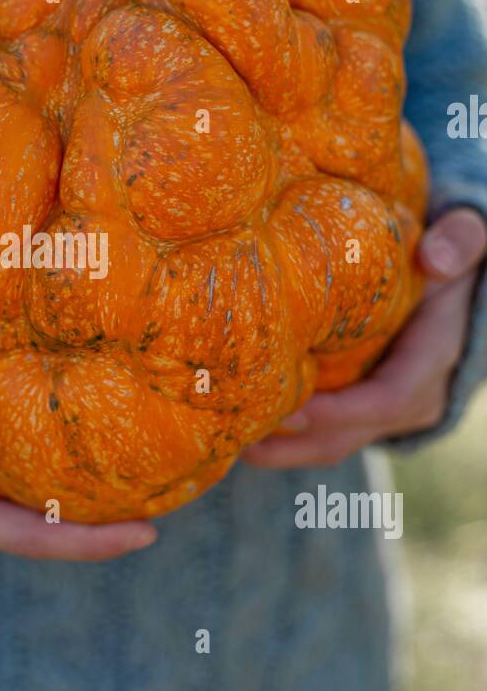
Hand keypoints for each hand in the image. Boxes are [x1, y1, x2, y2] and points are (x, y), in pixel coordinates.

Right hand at [0, 384, 155, 563]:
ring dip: (85, 506)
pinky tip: (101, 458)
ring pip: (36, 517)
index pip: (27, 536)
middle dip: (104, 526)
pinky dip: (58, 485)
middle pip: (45, 534)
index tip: (146, 533)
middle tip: (172, 501)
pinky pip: (24, 498)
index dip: (87, 540)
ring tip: (153, 476)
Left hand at [242, 207, 486, 468]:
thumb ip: (459, 241)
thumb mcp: (465, 241)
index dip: (338, 412)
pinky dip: (285, 436)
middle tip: (238, 436)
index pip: (385, 401)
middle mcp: (412, 400)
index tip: (289, 410)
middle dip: (292, 444)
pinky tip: (242, 426)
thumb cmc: (449, 260)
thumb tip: (437, 257)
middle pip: (346, 436)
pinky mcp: (360, 409)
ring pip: (330, 443)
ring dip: (281, 449)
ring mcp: (383, 411)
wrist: (456, 286)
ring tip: (229, 439)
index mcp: (431, 362)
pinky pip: (323, 432)